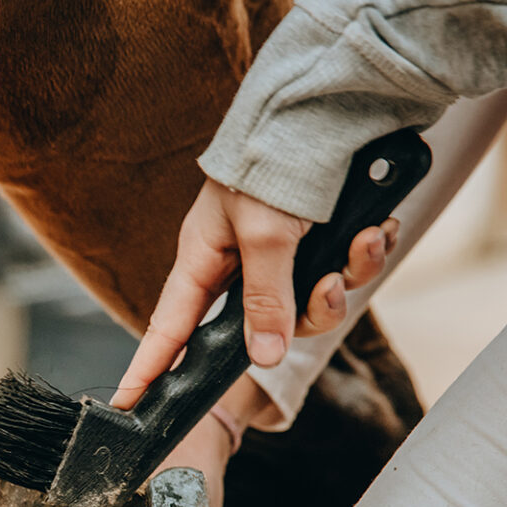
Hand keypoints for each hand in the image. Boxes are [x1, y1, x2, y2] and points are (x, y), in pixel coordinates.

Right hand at [112, 180, 397, 409]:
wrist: (335, 101)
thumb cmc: (276, 156)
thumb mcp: (266, 235)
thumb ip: (263, 300)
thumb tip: (260, 357)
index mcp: (204, 257)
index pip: (169, 328)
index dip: (149, 368)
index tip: (129, 404)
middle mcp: (240, 261)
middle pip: (265, 326)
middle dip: (307, 311)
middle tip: (327, 290)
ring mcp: (281, 252)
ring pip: (313, 302)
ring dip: (346, 276)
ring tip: (364, 241)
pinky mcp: (318, 240)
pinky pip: (342, 272)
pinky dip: (364, 253)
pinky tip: (378, 226)